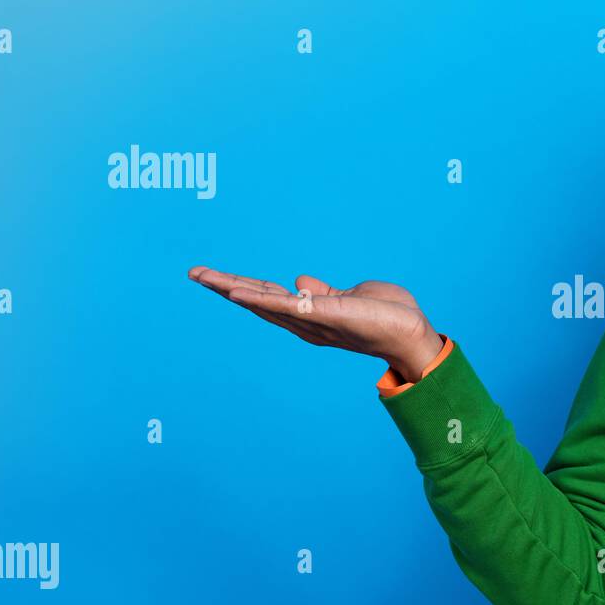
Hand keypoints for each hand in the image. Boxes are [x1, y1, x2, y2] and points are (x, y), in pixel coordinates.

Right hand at [188, 267, 443, 380]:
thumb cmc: (385, 316)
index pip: (267, 297)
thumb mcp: (348, 297)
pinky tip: (237, 292)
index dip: (240, 285)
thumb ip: (321, 293)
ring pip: (264, 302)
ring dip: (233, 288)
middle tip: (193, 273)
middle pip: (257, 301)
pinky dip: (260, 299)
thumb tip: (298, 280)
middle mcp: (305, 322)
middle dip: (224, 286)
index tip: (213, 275)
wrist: (411, 331)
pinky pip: (286, 307)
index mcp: (309, 315)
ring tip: (204, 277)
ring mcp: (312, 320)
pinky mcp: (325, 315)